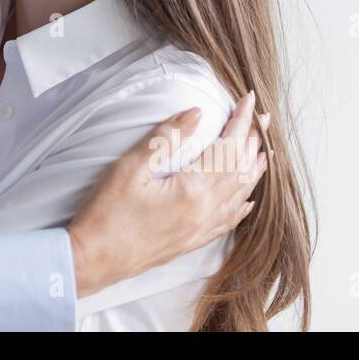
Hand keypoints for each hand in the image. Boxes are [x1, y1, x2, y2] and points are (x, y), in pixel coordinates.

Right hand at [67, 91, 266, 296]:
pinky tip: (248, 199)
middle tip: (263, 118)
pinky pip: (229, 221)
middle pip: (240, 170)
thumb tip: (196, 113)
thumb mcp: (130, 167)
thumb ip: (165, 138)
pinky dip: (243, 204)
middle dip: (253, 141)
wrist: (94, 260)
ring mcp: (201, 229)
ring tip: (264, 151)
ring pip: (240, 195)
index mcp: (192, 190)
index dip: (240, 121)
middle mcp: (205, 211)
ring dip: (253, 169)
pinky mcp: (193, 241)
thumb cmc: (107, 213)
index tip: (249, 100)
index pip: (227, 147)